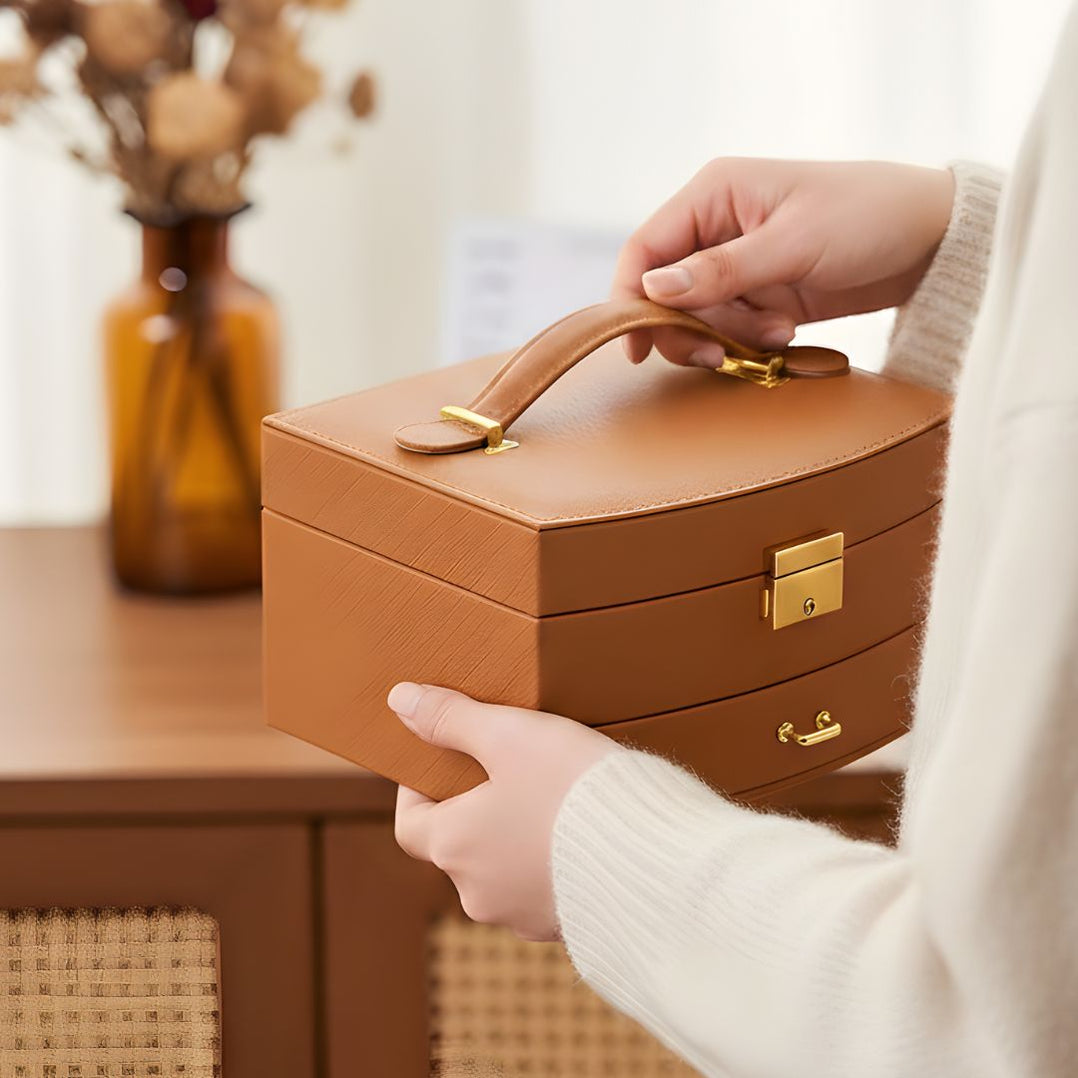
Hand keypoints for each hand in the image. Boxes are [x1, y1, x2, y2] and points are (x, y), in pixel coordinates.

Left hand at [389, 682, 619, 940]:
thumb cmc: (574, 792)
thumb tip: (400, 699)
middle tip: (511, 767)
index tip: (447, 759)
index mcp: (454, 846)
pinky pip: (544, 887)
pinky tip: (585, 830)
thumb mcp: (511, 735)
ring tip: (556, 795)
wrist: (654, 861)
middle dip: (478, 806)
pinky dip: (552, 860)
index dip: (420, 788)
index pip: (411, 823)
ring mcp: (522, 916)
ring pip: (502, 867)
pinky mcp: (564, 926)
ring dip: (516, 835)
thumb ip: (453, 717)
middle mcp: (478, 892)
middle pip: (459, 843)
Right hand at [612, 158, 954, 365]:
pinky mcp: (761, 294)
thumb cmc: (867, 217)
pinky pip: (730, 328)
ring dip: (728, 337)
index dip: (630, 298)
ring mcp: (739, 264)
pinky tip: (785, 333)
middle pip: (665, 294)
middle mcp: (717, 228)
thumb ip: (719, 272)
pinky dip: (749, 341)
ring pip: (698, 318)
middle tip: (718, 354)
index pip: (646, 249)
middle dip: (689, 328)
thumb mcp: (791, 243)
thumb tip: (652, 291)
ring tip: (776, 334)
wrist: (933, 241)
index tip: (635, 346)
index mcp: (714, 194)